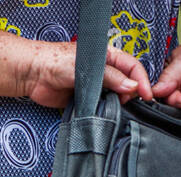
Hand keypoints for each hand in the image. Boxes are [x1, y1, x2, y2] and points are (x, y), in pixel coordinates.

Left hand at [22, 41, 153, 109]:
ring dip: (118, 104)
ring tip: (118, 110)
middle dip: (131, 94)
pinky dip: (104, 112)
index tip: (147, 95)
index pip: (133, 67)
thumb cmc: (56, 61)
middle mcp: (105, 71)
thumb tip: (132, 87)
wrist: (32, 75)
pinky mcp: (85, 99)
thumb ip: (111, 77)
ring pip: (114, 96)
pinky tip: (105, 116)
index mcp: (109, 57)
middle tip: (130, 104)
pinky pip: (99, 107)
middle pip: (127, 83)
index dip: (142, 80)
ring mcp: (95, 86)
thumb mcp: (89, 66)